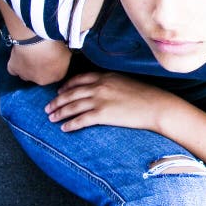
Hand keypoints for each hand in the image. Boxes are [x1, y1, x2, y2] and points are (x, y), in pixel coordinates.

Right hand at [8, 40, 71, 84]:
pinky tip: (19, 58)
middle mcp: (42, 80)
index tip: (53, 57)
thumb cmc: (54, 45)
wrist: (37, 41)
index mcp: (58, 76)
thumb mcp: (68, 51)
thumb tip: (64, 56)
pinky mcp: (14, 70)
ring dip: (29, 67)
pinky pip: (14, 71)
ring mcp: (27, 76)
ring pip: (28, 75)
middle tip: (42, 55)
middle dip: (42, 68)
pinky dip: (16, 65)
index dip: (55, 65)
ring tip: (31, 54)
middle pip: (42, 76)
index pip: (57, 74)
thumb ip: (66, 58)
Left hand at [45, 72, 177, 132]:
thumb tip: (101, 89)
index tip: (60, 91)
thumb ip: (111, 83)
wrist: (157, 106)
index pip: (79, 79)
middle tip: (48, 107)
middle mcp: (100, 86)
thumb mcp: (126, 82)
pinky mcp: (103, 114)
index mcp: (106, 76)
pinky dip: (70, 124)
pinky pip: (81, 120)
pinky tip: (64, 128)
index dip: (66, 86)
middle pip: (71, 93)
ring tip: (51, 118)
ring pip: (72, 106)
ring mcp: (100, 100)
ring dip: (59, 113)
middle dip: (57, 101)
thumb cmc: (146, 96)